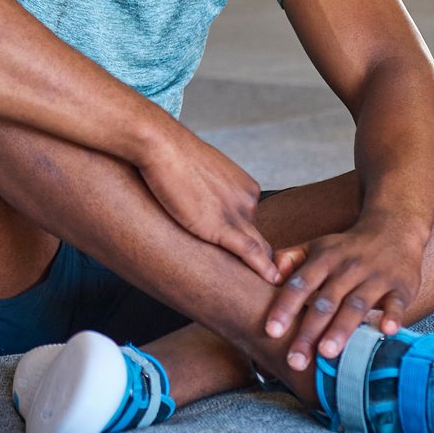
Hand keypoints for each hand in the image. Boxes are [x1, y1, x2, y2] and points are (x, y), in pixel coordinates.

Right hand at [137, 126, 280, 282]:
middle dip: (263, 256)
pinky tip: (271, 281)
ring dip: (262, 266)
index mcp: (246, 187)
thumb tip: (198, 201)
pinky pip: (250, 252)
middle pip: (258, 235)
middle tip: (269, 275)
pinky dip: (263, 268)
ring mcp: (238, 213)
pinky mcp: (222, 226)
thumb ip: (209, 191)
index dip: (250, 238)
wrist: (162, 146)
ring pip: (257, 246)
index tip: (251, 254)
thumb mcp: (201, 172)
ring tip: (265, 286)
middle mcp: (249, 199)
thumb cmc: (172, 156)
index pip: (253, 220)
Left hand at [262, 222, 429, 371]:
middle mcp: (348, 268)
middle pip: (326, 302)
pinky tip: (386, 330)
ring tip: (327, 353)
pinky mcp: (400, 287)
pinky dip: (392, 315)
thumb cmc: (347, 248)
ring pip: (356, 305)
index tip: (271, 332)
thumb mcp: (316, 247)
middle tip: (296, 360)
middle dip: (309, 331)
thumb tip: (267, 276)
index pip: (300, 284)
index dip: (285, 307)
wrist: (394, 229)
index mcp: (324, 259)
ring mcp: (375, 277)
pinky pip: (396, 302)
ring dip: (342, 329)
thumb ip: (288, 260)